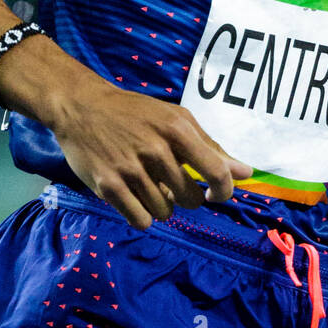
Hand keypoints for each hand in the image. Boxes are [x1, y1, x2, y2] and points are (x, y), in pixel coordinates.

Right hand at [49, 75, 251, 230]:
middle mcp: (155, 149)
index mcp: (176, 129)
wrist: (82, 106)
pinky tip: (134, 197)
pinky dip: (141, 215)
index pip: (216, 172)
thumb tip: (245, 173)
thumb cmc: (135, 113)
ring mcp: (130, 169)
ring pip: (164, 213)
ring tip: (147, 185)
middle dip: (185, 197)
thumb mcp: (175, 119)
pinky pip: (140, 221)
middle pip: (190, 199)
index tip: (215, 194)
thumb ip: (210, 147)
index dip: (223, 191)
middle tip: (169, 182)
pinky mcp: (108, 186)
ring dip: (160, 205)